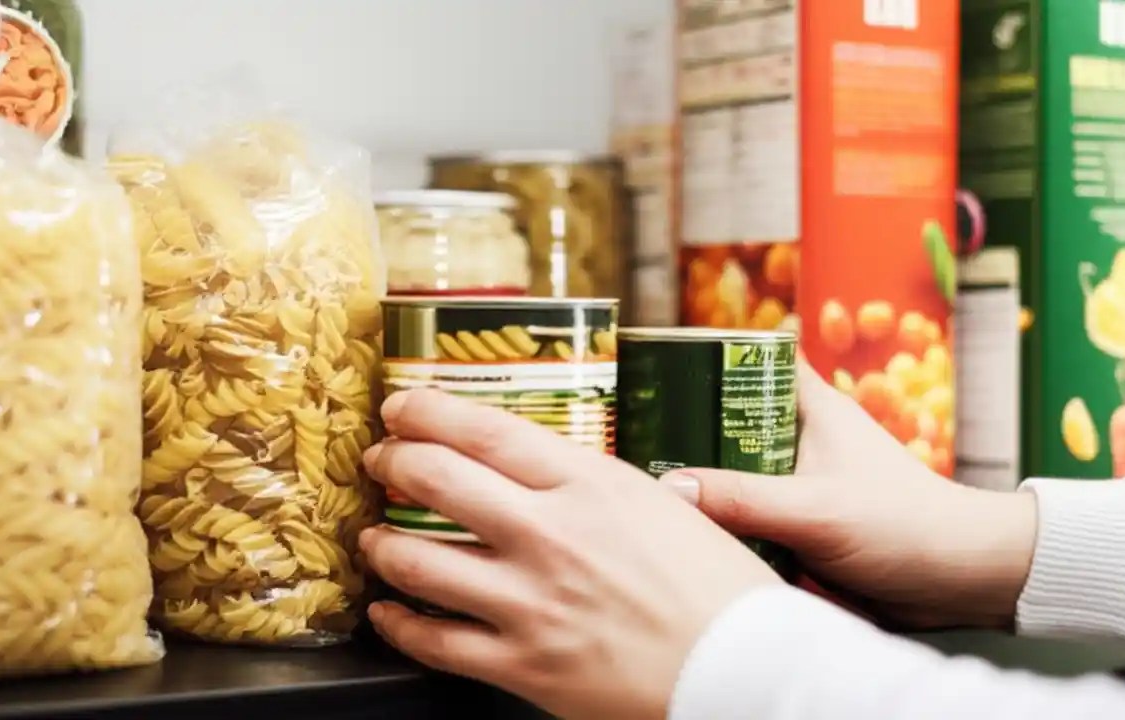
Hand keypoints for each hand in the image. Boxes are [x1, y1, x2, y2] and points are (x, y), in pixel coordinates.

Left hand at [359, 389, 780, 719]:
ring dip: (381, 542)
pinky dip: (398, 623)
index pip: (485, 430)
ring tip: (375, 537)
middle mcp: (551, 536)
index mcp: (590, 486)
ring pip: (417, 560)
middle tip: (381, 458)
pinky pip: (434, 642)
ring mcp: (531, 603)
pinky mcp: (525, 666)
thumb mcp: (664, 506)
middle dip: (392, 460)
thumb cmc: (721, 589)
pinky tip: (389, 612)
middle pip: (436, 478)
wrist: (749, 673)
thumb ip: (596, 484)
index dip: (427, 411)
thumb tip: (548, 468)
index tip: (402, 408)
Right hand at [664, 362, 1037, 629]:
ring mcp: (802, 480)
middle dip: (684, 428)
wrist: (961, 581)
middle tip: (630, 440)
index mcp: (812, 406)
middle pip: (728, 417)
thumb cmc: (903, 526)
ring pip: (734, 468)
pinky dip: (721, 518)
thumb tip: (668, 489)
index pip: (751, 358)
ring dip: (701, 479)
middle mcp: (802, 436)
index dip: (704, 357)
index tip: (653, 370)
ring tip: (643, 486)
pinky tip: (685, 533)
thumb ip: (742, 499)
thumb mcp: (814, 510)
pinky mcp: (802, 522)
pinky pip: (748, 512)